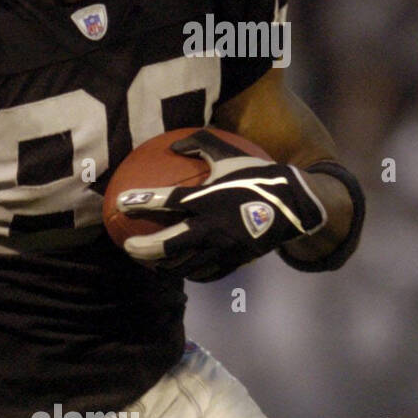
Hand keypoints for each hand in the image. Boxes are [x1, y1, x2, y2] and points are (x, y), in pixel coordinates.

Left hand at [117, 129, 326, 281]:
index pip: (164, 203)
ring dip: (161, 265)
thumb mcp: (229, 154)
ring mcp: (223, 248)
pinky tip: (177, 268)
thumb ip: (200, 144)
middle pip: (167, 245)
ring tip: (148, 262)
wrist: (297, 204)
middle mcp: (212, 226)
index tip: (121, 202)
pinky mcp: (234, 261)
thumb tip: (173, 144)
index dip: (139, 203)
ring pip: (182, 265)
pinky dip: (187, 271)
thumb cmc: (257, 175)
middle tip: (128, 246)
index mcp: (206, 199)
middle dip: (142, 249)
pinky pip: (204, 272)